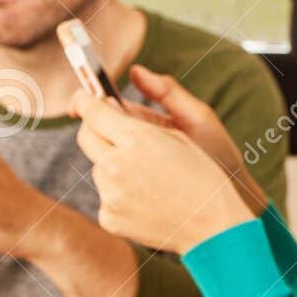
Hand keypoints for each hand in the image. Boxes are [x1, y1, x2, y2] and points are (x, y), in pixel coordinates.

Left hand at [74, 66, 268, 213]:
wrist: (213, 224)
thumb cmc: (206, 170)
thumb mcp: (190, 126)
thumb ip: (157, 98)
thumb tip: (133, 72)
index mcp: (136, 140)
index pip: (94, 112)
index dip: (85, 100)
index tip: (84, 96)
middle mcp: (115, 167)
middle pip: (86, 138)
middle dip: (96, 128)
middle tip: (112, 127)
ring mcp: (109, 195)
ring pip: (98, 168)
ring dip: (114, 163)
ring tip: (149, 172)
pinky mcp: (108, 218)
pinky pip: (105, 195)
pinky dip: (120, 192)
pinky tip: (147, 196)